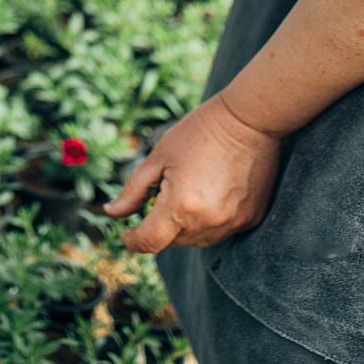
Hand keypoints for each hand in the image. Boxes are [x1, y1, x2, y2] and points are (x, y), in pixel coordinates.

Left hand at [105, 93, 282, 253]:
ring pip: (198, 240)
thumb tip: (112, 212)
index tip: (127, 233)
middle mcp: (207, 222)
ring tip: (188, 193)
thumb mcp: (158, 156)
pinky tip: (211, 194)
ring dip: (185, 227)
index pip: (149, 242)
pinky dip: (210, 222)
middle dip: (159, 228)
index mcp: (180, 206)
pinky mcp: (250, 219)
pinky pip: (222, 232)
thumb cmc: (200, 132)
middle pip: (172, 243)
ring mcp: (232, 223)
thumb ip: (133, 189)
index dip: (132, 240)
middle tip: (159, 199)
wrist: (249, 121)